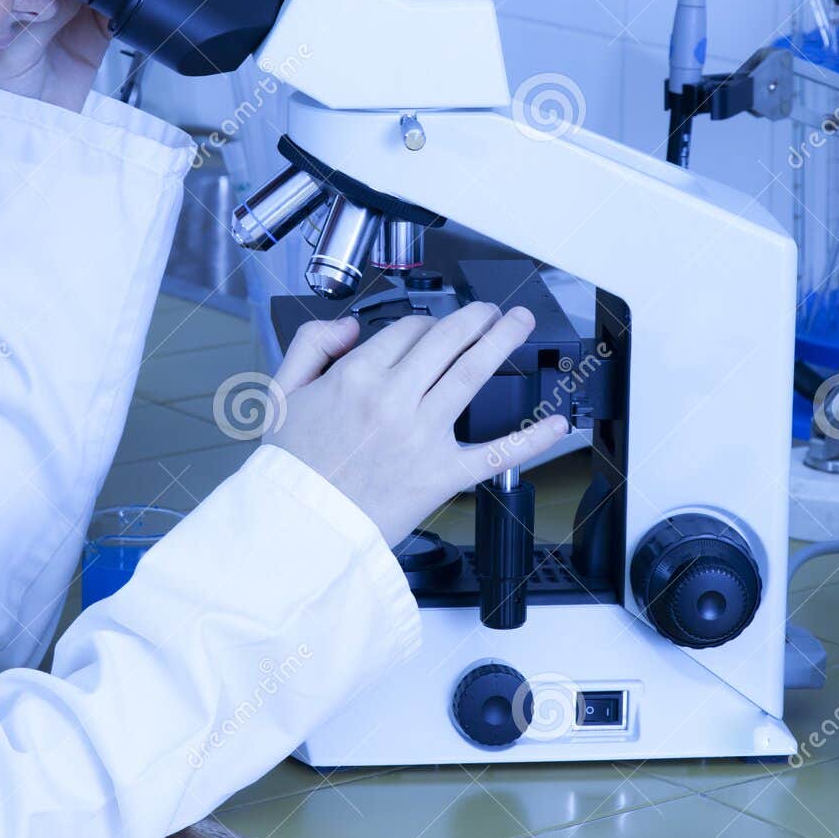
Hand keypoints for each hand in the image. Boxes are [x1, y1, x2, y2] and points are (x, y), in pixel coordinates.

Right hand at [264, 303, 568, 548]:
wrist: (299, 527)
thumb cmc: (293, 468)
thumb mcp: (283, 392)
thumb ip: (311, 344)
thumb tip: (350, 325)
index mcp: (356, 376)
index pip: (406, 331)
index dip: (425, 323)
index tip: (432, 329)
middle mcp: (394, 399)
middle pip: (447, 341)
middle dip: (476, 318)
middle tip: (491, 310)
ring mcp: (423, 436)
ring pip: (472, 374)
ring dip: (503, 341)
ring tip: (520, 324)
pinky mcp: (442, 474)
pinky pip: (494, 453)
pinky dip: (530, 438)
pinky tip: (555, 424)